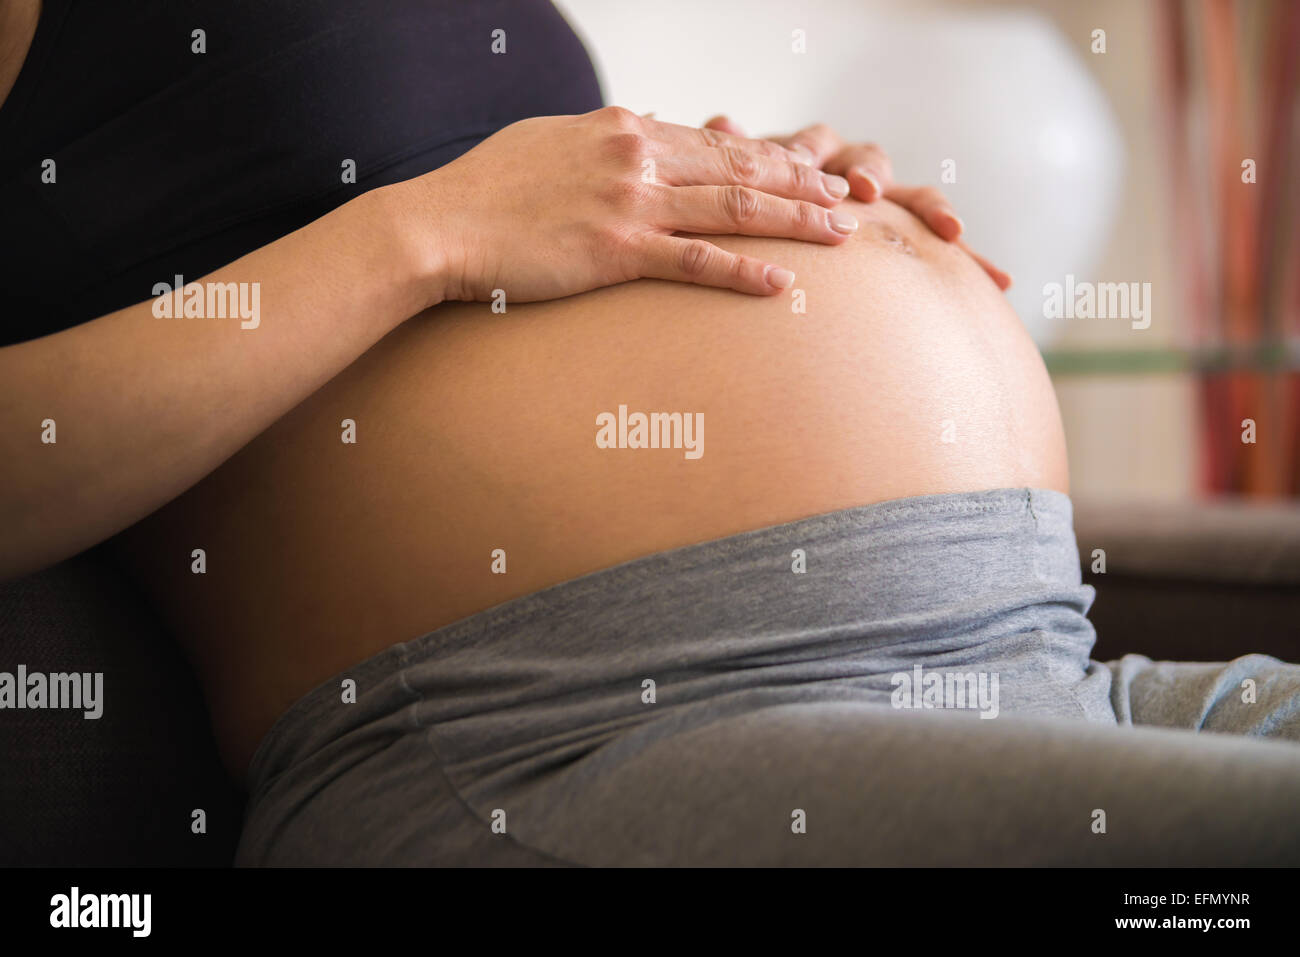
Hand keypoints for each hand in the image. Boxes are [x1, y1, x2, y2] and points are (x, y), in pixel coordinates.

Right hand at [403, 106, 863, 305]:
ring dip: (793, 221)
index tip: (805, 170)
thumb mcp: (549, 145)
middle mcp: (636, 154)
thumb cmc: (486, 190)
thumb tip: (639, 137)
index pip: (713, 140)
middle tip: (846, 198)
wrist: (439, 225)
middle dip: (800, 184)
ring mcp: (630, 201)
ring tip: (838, 235)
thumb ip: (601, 143)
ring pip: (732, 207)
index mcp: (622, 127)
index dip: (767, 156)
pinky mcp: (616, 250)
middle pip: (738, 167)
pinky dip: (743, 272)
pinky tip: (782, 285)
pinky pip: (695, 262)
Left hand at [704, 116, 1011, 289]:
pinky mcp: (907, 239)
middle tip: (868, 190)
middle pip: (873, 160)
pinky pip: (944, 251)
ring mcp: (885, 206)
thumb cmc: (755, 203)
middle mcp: (853, 172)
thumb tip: (722, 121)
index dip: (812, 154)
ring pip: (915, 196)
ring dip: (932, 210)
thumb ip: (734, 156)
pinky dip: (974, 262)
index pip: (818, 146)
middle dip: (874, 174)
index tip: (803, 164)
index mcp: (810, 156)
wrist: (776, 226)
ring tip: (951, 232)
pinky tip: (1001, 281)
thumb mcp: (739, 182)